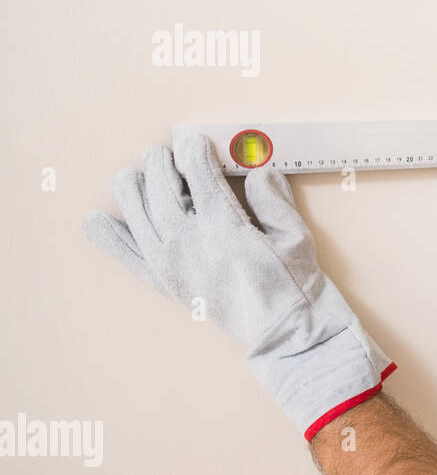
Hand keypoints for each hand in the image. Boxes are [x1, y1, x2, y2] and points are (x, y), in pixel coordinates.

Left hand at [82, 133, 394, 438]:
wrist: (284, 332)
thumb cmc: (293, 283)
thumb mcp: (296, 234)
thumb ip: (274, 198)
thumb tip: (258, 172)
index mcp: (223, 225)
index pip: (197, 170)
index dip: (195, 149)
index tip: (198, 142)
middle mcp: (187, 240)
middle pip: (158, 182)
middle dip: (163, 160)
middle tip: (173, 157)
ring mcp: (168, 262)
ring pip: (133, 207)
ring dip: (135, 185)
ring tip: (148, 179)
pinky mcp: (161, 280)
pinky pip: (122, 252)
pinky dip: (107, 233)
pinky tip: (102, 217)